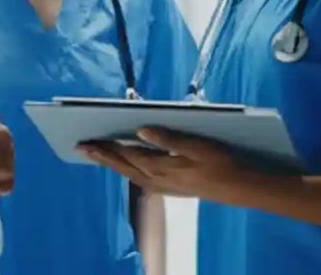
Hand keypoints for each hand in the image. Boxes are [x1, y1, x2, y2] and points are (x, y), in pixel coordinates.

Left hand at [78, 128, 242, 198]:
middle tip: (82, 148)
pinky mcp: (171, 190)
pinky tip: (129, 169)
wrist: (239, 187)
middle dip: (102, 157)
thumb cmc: (221, 161)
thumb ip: (168, 139)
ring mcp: (164, 187)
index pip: (126, 154)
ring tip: (100, 156)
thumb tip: (140, 131)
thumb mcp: (197, 146)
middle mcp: (157, 179)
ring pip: (131, 175)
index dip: (106, 147)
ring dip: (114, 165)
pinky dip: (130, 172)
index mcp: (160, 166)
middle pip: (124, 166)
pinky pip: (142, 181)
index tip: (86, 141)